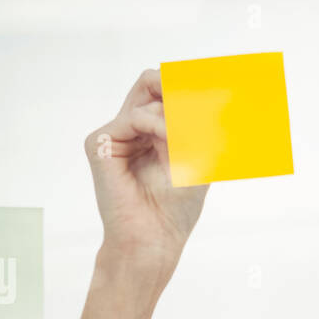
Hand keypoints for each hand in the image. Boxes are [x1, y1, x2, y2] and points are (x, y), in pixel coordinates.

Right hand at [84, 68, 208, 276]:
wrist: (154, 237)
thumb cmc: (175, 208)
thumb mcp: (197, 157)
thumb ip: (197, 123)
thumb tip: (211, 89)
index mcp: (153, 133)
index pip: (166, 93)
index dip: (187, 84)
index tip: (217, 81)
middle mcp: (132, 130)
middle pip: (150, 82)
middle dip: (177, 84)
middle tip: (202, 91)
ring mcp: (116, 135)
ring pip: (147, 95)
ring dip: (176, 114)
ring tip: (187, 142)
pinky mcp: (101, 143)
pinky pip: (135, 116)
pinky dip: (158, 125)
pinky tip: (169, 142)